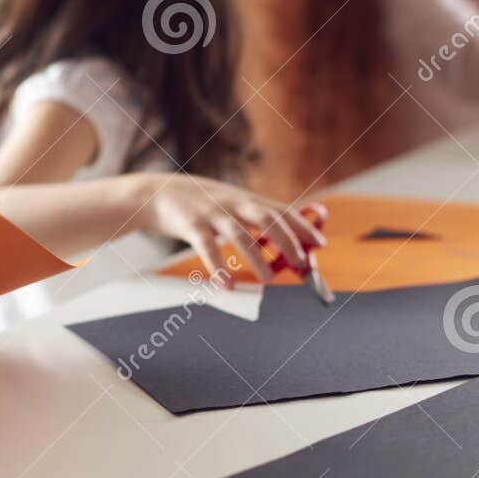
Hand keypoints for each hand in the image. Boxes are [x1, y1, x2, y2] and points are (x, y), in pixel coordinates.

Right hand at [138, 173, 326, 286]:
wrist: (158, 192)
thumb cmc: (200, 202)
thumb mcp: (231, 202)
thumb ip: (254, 218)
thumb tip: (283, 242)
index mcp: (246, 199)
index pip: (281, 210)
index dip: (303, 226)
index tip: (320, 243)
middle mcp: (233, 203)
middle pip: (266, 218)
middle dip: (286, 240)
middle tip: (299, 261)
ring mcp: (212, 213)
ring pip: (239, 235)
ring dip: (257, 258)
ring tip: (268, 279)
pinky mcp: (191, 225)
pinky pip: (206, 248)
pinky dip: (218, 267)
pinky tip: (227, 285)